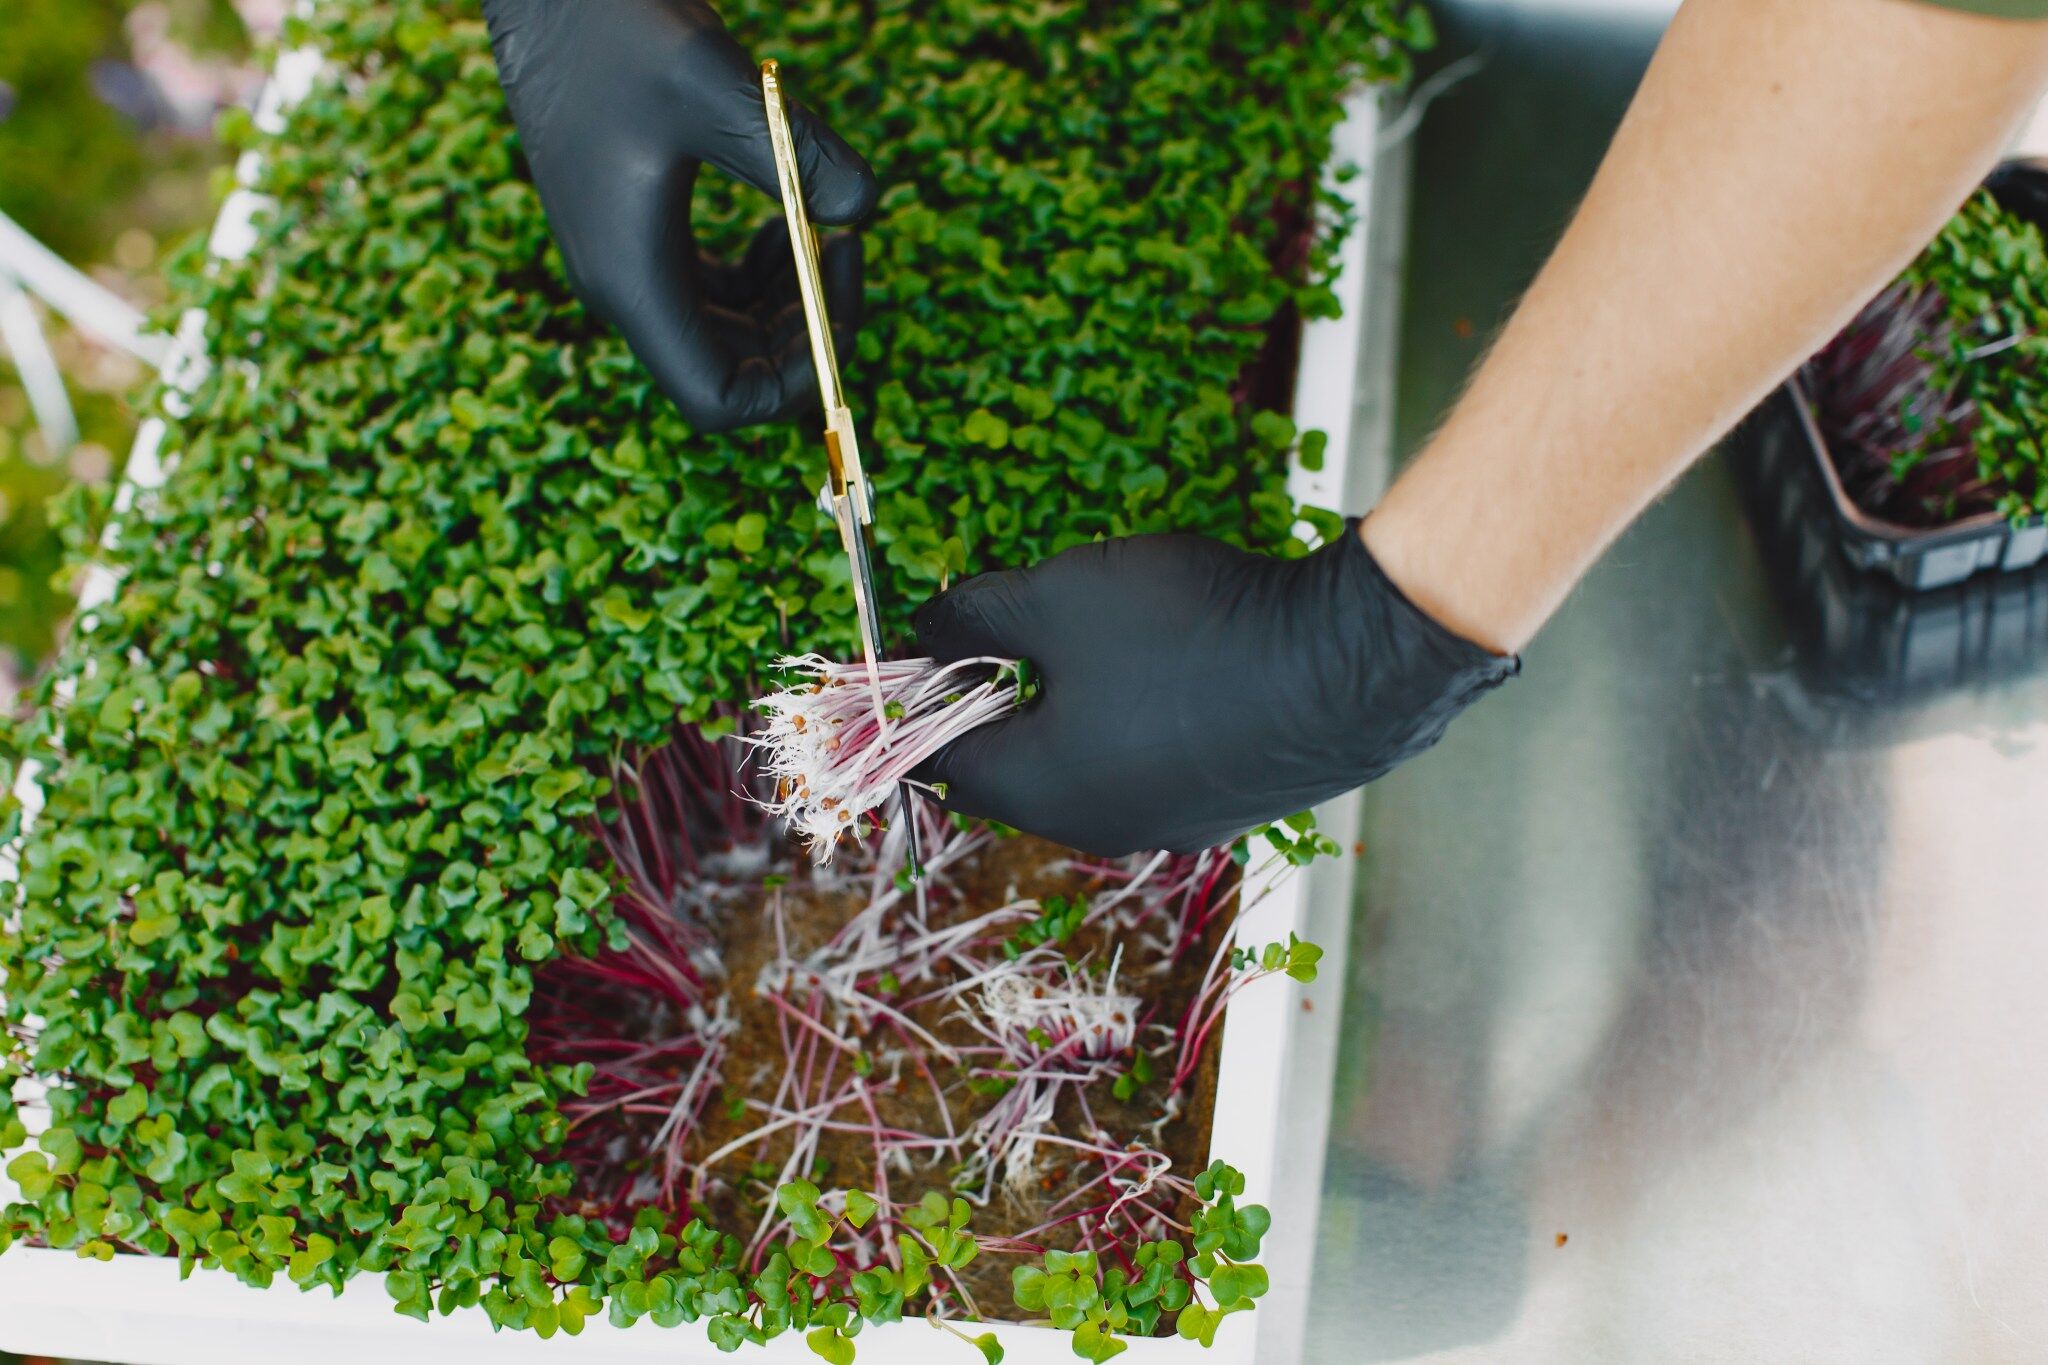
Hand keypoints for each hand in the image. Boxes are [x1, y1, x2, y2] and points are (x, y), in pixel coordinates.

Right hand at [483, 0, 876, 431]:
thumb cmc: (616, 31)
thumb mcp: (723, 90)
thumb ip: (800, 157)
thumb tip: (865, 209)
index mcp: (632, 282)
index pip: (718, 399)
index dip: (791, 381)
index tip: (837, 304)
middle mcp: (625, 287)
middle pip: (730, 370)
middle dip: (802, 334)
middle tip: (847, 255)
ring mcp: (627, 261)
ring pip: (726, 331)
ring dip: (787, 303)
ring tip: (826, 231)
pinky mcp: (637, 229)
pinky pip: (712, 289)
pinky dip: (761, 273)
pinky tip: (788, 218)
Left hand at [912, 523, 1515, 856]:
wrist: (1351, 665)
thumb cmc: (1187, 633)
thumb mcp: (1057, 598)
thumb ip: (977, 614)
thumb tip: (923, 627)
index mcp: (1042, 792)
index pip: (943, 760)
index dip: (922, 696)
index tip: (931, 638)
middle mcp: (1102, 826)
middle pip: (1019, 765)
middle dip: (1004, 694)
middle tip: (1018, 617)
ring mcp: (1174, 822)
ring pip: (1091, 761)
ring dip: (1076, 700)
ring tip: (1103, 623)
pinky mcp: (1230, 804)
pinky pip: (1156, 760)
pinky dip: (1142, 713)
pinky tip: (1176, 654)